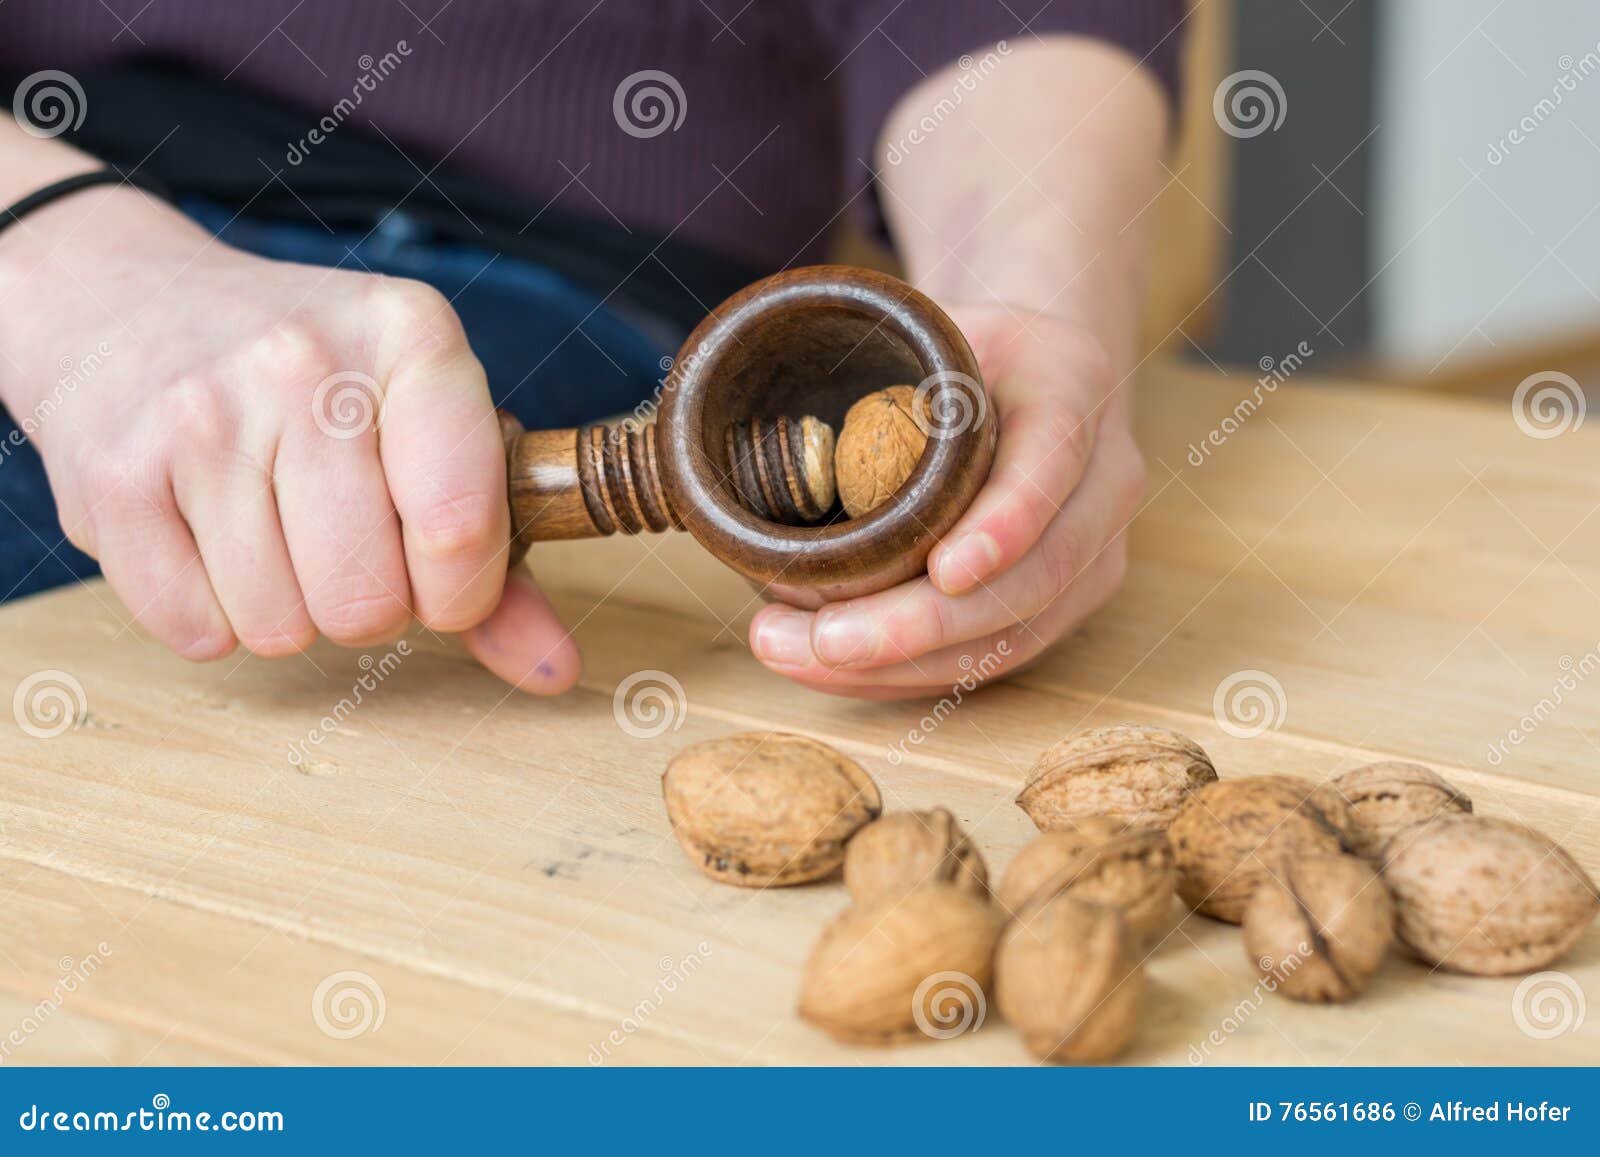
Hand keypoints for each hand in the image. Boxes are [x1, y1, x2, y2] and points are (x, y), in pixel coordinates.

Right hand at [0, 188, 578, 691]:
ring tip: (272, 529)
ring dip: (287, 608)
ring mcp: (200, 415)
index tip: (442, 573)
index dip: (460, 590)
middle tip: (343, 545)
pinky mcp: (113, 474)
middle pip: (369, 602)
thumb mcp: (423, 424)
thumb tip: (556, 672)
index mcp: (412, 337)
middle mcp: (304, 364)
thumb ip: (500, 553)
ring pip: (280, 627)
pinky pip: (194, 629)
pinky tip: (207, 536)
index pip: (460, 526)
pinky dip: (210, 612)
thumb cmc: (311, 385)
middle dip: (368, 606)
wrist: (120, 305)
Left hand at [747, 302, 1144, 697]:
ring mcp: (1093, 553)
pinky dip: (906, 674)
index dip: (1005, 525)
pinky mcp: (1061, 606)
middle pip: (1035, 579)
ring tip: (795, 654)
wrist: (1035, 369)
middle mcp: (1104, 482)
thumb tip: (737, 405)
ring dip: (903, 664)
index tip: (945, 569)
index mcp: (1074, 388)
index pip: (1052, 465)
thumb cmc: (964, 345)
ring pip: (1013, 636)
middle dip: (924, 624)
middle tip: (824, 639)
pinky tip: (829, 669)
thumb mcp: (931, 317)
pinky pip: (991, 659)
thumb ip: (878, 355)